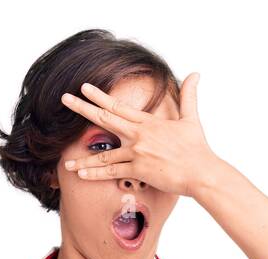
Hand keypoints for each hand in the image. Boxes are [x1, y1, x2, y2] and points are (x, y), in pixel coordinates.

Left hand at [60, 74, 223, 197]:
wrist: (202, 172)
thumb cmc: (197, 148)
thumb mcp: (192, 118)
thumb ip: (189, 96)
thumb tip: (196, 74)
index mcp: (148, 122)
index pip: (118, 106)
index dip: (99, 96)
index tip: (84, 88)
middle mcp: (139, 135)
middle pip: (105, 119)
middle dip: (83, 108)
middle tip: (65, 99)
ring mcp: (138, 153)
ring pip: (105, 154)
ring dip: (84, 159)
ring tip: (68, 162)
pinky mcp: (139, 171)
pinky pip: (113, 172)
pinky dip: (96, 174)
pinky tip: (81, 175)